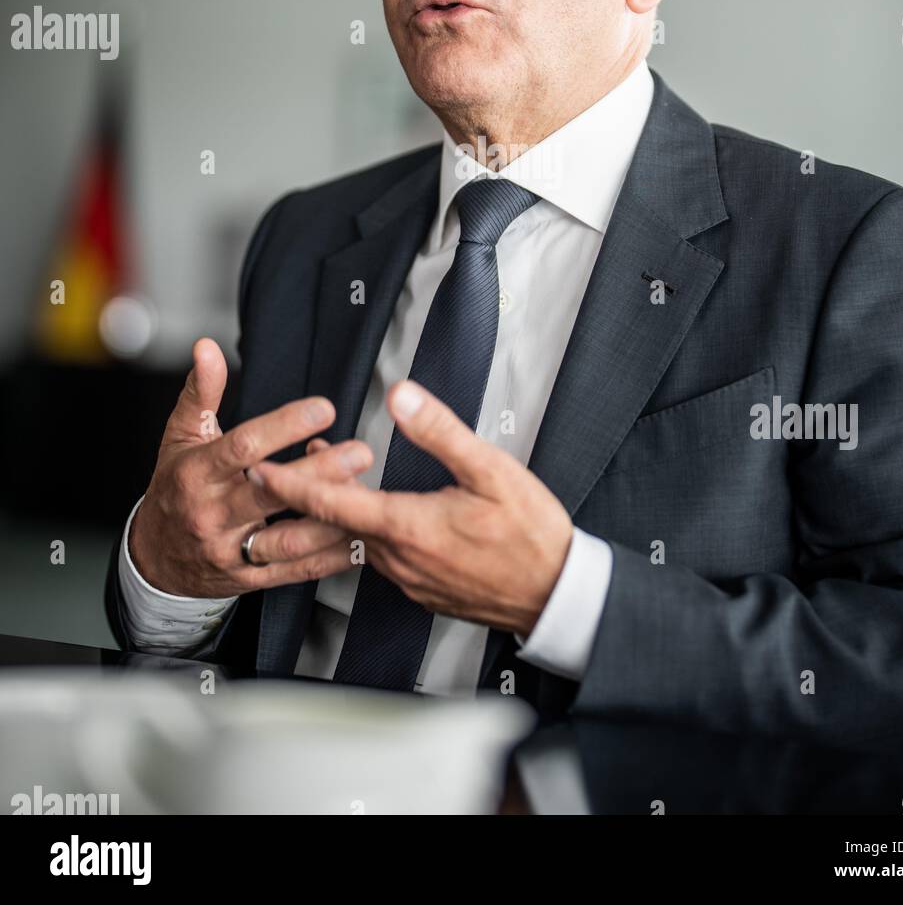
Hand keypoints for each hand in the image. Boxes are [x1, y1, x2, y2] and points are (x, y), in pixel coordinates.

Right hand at [128, 338, 372, 598]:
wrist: (154, 558)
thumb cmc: (174, 487)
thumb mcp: (180, 436)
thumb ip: (201, 391)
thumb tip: (207, 347)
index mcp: (198, 473)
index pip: (243, 447)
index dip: (284, 427)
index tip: (323, 409)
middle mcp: (213, 513)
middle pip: (271, 493)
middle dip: (319, 472)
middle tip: (359, 452)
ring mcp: (231, 550)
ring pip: (287, 538)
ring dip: (331, 518)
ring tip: (368, 494)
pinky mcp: (249, 579)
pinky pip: (295, 571)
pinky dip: (331, 558)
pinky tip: (361, 539)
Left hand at [250, 380, 573, 637]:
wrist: (556, 595)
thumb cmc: (530, 533)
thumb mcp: (490, 470)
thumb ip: (440, 431)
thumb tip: (400, 395)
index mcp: (409, 526)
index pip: (334, 503)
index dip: (292, 483)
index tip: (259, 466)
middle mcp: (400, 560)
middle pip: (332, 531)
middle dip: (296, 508)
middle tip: (269, 485)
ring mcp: (410, 580)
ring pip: (355, 546)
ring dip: (333, 518)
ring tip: (318, 487)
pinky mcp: (423, 591)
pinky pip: (379, 561)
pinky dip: (361, 536)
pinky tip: (370, 519)